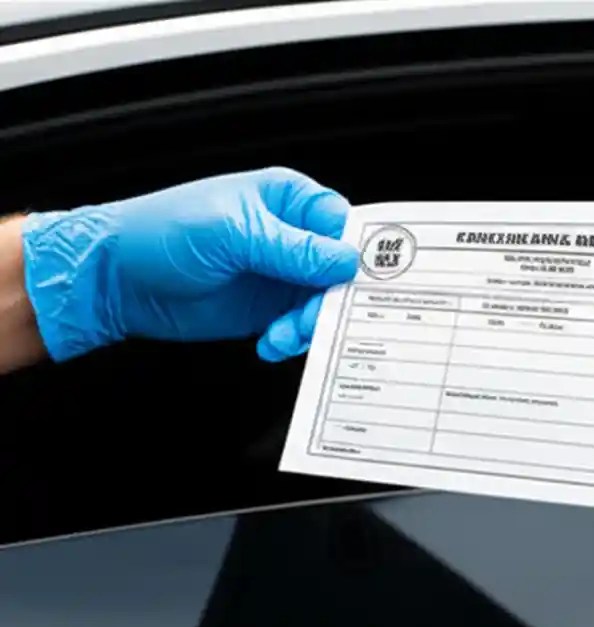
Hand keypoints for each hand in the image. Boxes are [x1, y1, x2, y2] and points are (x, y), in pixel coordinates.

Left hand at [21, 167, 357, 361]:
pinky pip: (299, 328)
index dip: (359, 253)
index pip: (345, 224)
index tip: (361, 281)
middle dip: (334, 299)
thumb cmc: (163, 231)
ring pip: (324, 304)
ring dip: (311, 325)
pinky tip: (270, 342)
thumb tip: (346, 261)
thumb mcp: (235, 233)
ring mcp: (281, 275)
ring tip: (284, 334)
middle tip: (314, 317)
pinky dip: (292, 340)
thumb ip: (295, 250)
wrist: (115, 277)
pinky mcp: (267, 309)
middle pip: (341, 271)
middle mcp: (292, 236)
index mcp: (289, 200)